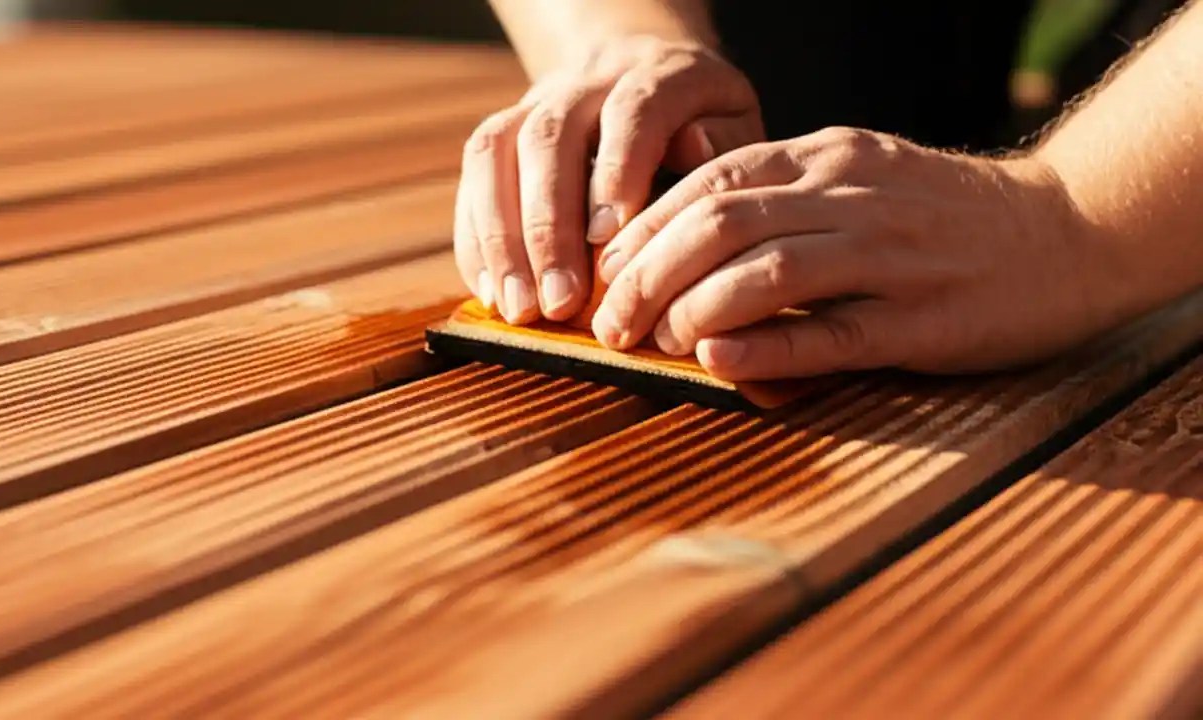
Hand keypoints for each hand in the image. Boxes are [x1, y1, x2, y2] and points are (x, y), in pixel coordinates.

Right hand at [453, 36, 762, 324]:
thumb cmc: (708, 129)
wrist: (652, 81)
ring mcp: (536, 103)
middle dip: (549, 227)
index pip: (633, 110)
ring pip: (496, 151)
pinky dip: (476, 240)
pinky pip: (472, 179)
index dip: (617, 171)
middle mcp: (588, 81)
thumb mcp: (739, 135)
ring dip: (501, 238)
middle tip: (560, 303)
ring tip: (519, 308)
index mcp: (660, 74)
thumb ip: (724, 153)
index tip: (607, 240)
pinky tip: (495, 293)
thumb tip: (690, 168)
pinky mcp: (502, 135)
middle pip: (549, 137)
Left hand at [590, 126, 1127, 379]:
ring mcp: (891, 255)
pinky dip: (769, 349)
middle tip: (608, 323)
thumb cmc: (943, 216)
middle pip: (721, 224)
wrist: (1069, 231)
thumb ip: (783, 205)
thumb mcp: (859, 181)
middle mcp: (852, 195)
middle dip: (647, 275)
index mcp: (828, 158)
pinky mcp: (925, 319)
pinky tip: (721, 363)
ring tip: (653, 345)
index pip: (710, 182)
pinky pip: (834, 333)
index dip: (643, 228)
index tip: (601, 270)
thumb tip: (684, 256)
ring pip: (769, 271)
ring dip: (693, 310)